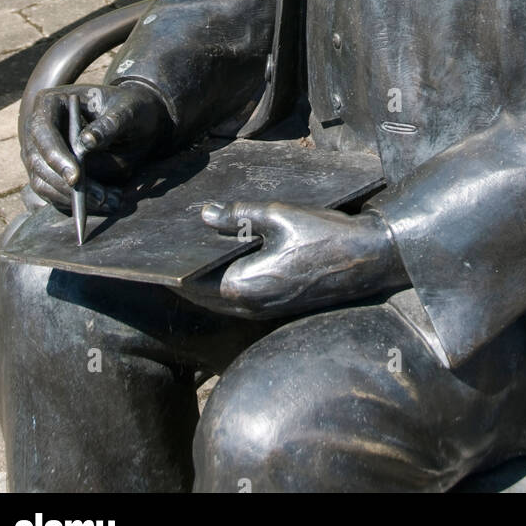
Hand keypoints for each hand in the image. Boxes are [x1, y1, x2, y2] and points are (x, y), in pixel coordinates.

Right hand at [22, 82, 171, 213]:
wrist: (133, 120)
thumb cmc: (130, 108)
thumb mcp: (129, 110)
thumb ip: (111, 123)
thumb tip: (86, 142)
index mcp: (53, 102)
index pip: (42, 130)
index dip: (55, 155)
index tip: (75, 178)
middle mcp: (40, 128)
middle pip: (38, 161)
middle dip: (67, 185)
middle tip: (101, 198)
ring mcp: (40, 152)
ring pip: (44, 183)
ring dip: (73, 199)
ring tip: (110, 200)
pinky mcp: (49, 172)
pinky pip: (53, 193)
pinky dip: (76, 203)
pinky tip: (106, 201)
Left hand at [184, 201, 406, 318]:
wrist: (368, 259)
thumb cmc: (325, 236)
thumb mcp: (279, 216)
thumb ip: (239, 216)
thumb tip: (205, 214)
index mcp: (243, 286)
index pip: (191, 281)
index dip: (173, 265)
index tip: (157, 250)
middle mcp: (249, 306)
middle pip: (203, 292)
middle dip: (189, 269)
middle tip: (174, 242)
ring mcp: (264, 311)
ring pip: (221, 296)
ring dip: (208, 277)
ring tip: (199, 246)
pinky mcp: (277, 308)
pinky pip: (240, 297)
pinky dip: (229, 281)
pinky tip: (232, 255)